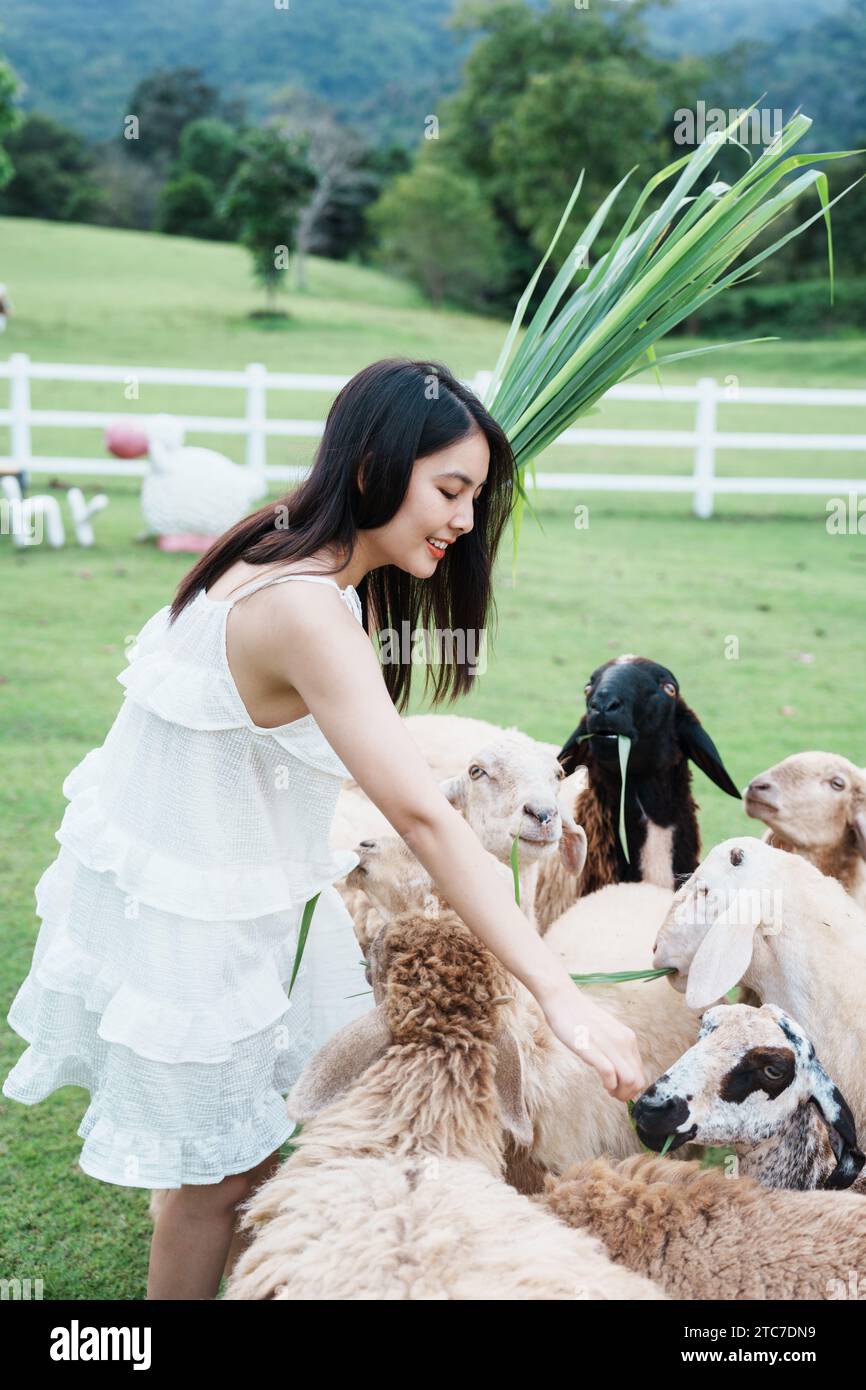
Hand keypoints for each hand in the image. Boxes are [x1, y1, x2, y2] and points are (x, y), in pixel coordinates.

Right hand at [539, 984, 645, 1101]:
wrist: (564, 1000)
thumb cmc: (581, 1018)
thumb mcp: (607, 1033)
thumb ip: (616, 1048)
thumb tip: (619, 1070)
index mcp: (628, 1038)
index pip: (641, 1073)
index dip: (631, 1087)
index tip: (619, 1088)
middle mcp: (624, 1041)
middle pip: (638, 1081)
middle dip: (627, 1094)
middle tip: (613, 1093)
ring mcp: (610, 1045)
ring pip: (630, 1080)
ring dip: (620, 1092)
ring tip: (608, 1089)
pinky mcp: (593, 1049)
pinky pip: (610, 1074)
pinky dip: (609, 1085)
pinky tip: (602, 1083)